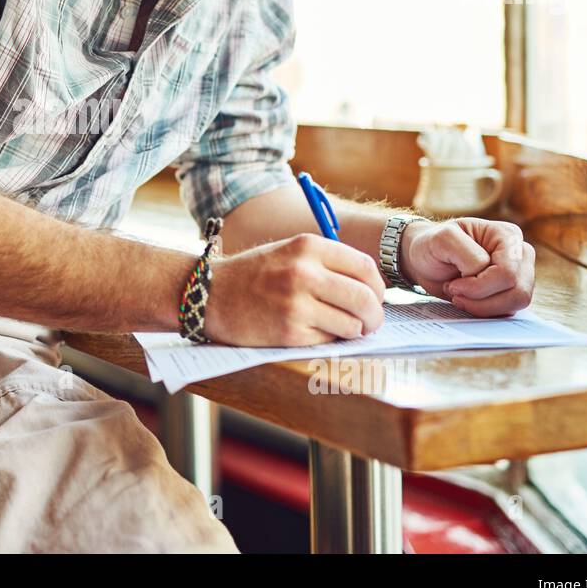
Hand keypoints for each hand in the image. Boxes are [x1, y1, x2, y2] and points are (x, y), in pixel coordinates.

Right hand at [206, 233, 386, 346]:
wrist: (209, 294)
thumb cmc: (253, 275)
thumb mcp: (289, 252)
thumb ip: (327, 263)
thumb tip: (372, 288)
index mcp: (308, 247)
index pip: (365, 268)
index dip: (378, 288)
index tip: (375, 298)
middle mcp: (304, 272)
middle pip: (365, 299)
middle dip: (374, 316)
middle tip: (369, 323)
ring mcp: (296, 304)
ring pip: (352, 325)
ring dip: (351, 331)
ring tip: (337, 327)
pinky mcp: (289, 332)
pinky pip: (328, 340)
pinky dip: (326, 340)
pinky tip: (309, 331)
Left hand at [400, 218, 535, 316]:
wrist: (425, 260)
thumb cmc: (434, 245)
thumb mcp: (443, 239)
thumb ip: (468, 254)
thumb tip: (483, 273)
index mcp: (507, 236)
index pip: (507, 272)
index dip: (479, 286)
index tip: (454, 285)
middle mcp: (519, 255)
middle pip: (517, 291)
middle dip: (481, 299)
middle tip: (455, 292)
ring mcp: (519, 275)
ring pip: (516, 304)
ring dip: (482, 307)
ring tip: (459, 296)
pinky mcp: (511, 293)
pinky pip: (508, 312)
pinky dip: (483, 311)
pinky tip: (466, 301)